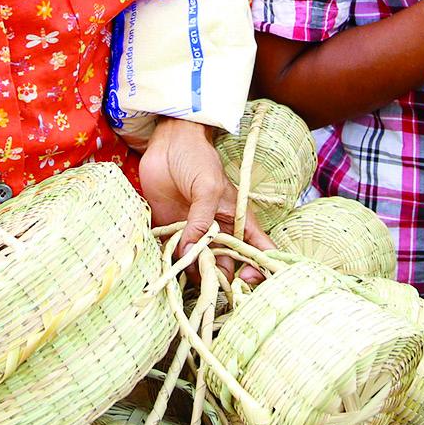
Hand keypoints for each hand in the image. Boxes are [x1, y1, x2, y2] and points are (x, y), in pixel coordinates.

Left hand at [137, 117, 271, 280]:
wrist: (167, 144)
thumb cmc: (197, 159)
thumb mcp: (207, 188)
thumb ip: (201, 220)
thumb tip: (191, 251)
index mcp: (238, 222)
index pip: (258, 251)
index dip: (259, 269)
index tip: (247, 279)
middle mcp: (218, 233)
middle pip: (226, 268)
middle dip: (219, 279)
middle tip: (206, 280)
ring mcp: (194, 235)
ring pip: (198, 268)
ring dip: (191, 273)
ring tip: (181, 269)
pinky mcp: (171, 233)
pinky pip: (172, 256)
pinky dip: (169, 264)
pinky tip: (164, 265)